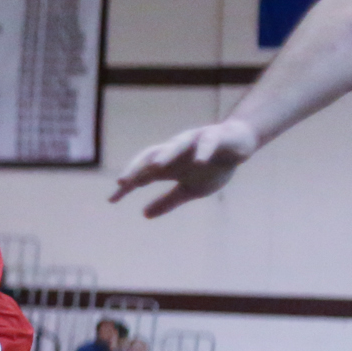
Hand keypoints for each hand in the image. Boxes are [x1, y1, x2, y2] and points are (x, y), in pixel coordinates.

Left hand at [110, 120, 259, 217]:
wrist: (239, 144)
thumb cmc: (211, 165)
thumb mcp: (189, 189)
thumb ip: (168, 201)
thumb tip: (144, 214)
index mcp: (168, 165)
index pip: (142, 174)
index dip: (128, 185)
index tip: (112, 200)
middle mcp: (175, 151)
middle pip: (151, 156)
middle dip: (137, 168)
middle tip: (123, 181)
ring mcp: (194, 141)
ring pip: (176, 145)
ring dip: (166, 154)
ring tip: (156, 166)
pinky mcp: (215, 136)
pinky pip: (208, 142)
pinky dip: (203, 151)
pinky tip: (200, 161)